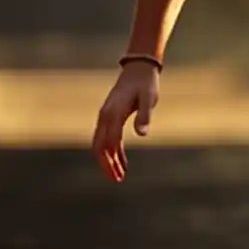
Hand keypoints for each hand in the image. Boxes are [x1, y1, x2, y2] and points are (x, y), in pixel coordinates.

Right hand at [91, 62, 159, 182]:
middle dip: (106, 165)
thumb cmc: (146, 83)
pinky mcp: (110, 116)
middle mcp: (105, 115)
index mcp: (113, 113)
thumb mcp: (149, 99)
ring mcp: (106, 116)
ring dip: (108, 160)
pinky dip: (113, 151)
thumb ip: (145, 115)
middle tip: (116, 180)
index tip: (118, 176)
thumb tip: (142, 134)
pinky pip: (108, 138)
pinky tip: (122, 162)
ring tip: (119, 176)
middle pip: (99, 146)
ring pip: (101, 144)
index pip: (108, 142)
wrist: (139, 68)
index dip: (112, 161)